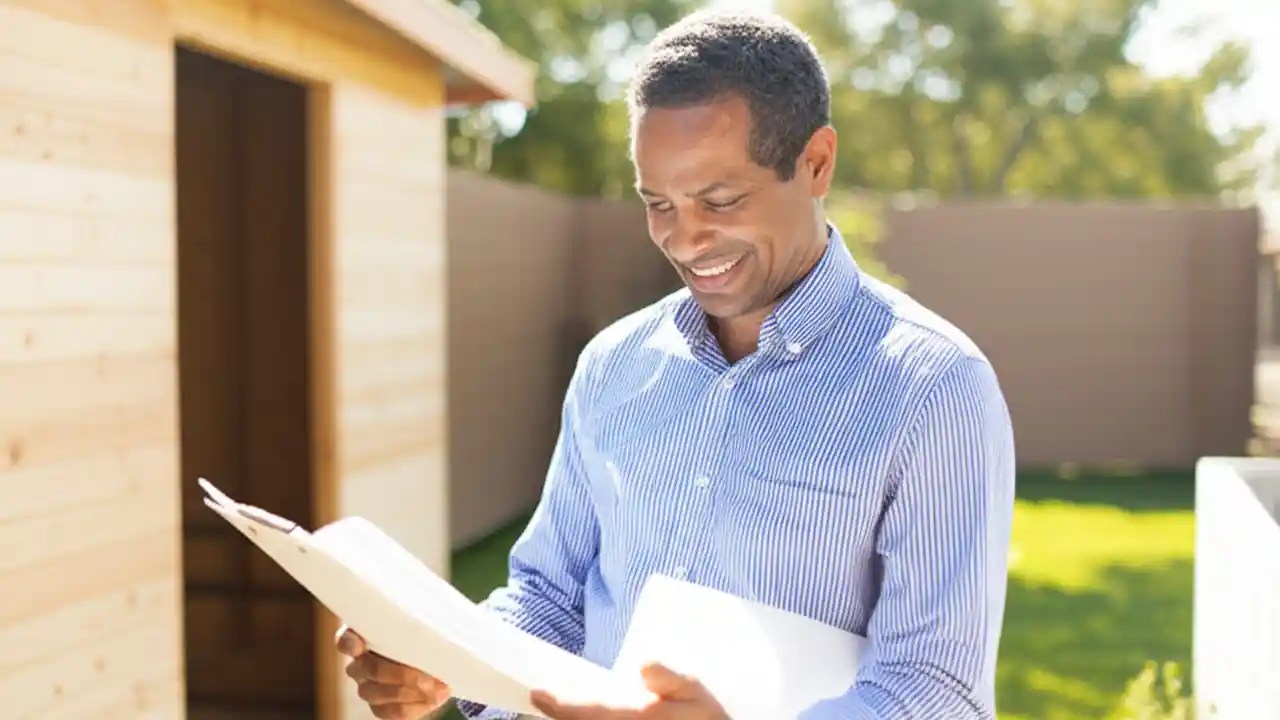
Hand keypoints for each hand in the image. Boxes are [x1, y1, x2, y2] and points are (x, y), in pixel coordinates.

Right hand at [336, 625, 450, 719]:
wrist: (436, 667)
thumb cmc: (425, 639)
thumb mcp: (420, 625)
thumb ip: (415, 622)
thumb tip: (433, 618)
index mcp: (363, 639)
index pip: (345, 640)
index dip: (350, 644)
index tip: (360, 645)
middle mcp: (360, 665)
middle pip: (369, 670)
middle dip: (401, 674)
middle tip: (427, 675)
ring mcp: (368, 689)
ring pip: (379, 693)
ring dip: (410, 691)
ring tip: (436, 687)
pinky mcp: (381, 709)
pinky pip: (392, 711)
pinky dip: (414, 705)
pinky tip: (432, 698)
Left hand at [530, 663, 727, 719]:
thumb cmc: (705, 719)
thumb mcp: (695, 693)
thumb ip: (669, 679)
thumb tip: (643, 666)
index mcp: (637, 718)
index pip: (586, 713)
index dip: (558, 706)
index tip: (537, 694)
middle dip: (561, 716)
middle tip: (543, 700)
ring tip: (558, 710)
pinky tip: (580, 717)